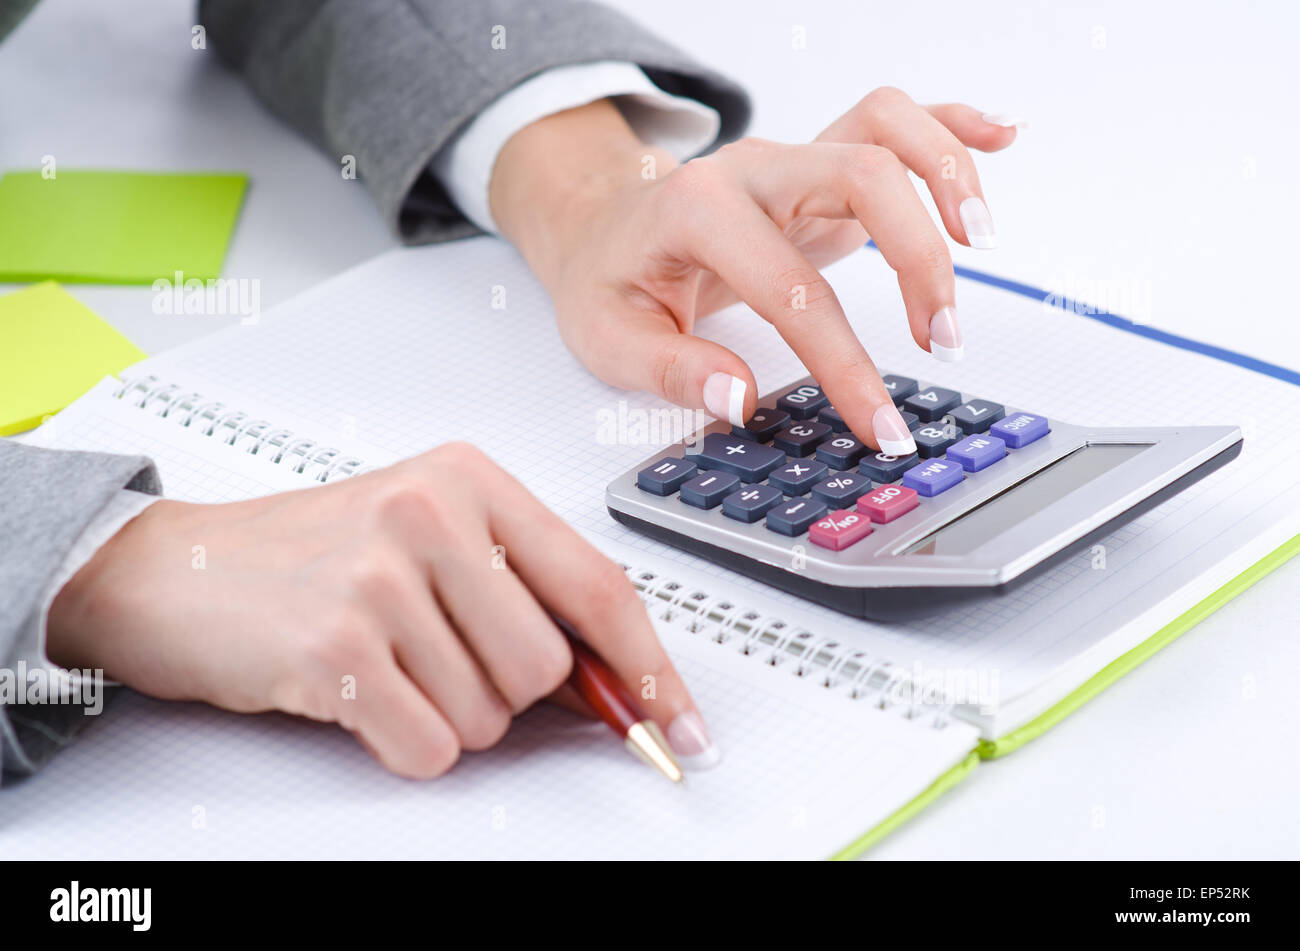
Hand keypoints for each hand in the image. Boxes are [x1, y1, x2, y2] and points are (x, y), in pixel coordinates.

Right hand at [46, 444, 712, 777]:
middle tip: (435, 659)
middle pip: (548, 667)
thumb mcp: (425, 537)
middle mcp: (431, 513)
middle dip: (505, 693)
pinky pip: (429, 748)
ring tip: (386, 664)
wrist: (174, 570)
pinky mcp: (336, 645)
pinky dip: (402, 745)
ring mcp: (381, 576)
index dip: (647, 664)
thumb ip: (522, 590)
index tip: (677, 719)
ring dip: (446, 716)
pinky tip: (358, 695)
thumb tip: (613, 681)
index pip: (598, 583)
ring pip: (490, 717)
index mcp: (470, 478)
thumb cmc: (310, 557)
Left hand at [491, 90, 1019, 452]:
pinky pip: (892, 118)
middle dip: (917, 258)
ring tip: (981, 246)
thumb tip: (739, 399)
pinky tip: (1000, 138)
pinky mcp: (818, 163)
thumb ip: (673, 369)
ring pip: (884, 126)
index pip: (791, 289)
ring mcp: (790, 158)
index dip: (845, 364)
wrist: (604, 228)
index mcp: (698, 211)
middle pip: (859, 175)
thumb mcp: (610, 339)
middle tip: (944, 339)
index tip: (879, 424)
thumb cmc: (610, 281)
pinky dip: (949, 126)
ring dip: (946, 177)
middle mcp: (753, 170)